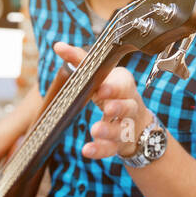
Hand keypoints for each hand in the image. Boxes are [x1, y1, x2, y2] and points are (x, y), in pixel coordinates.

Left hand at [54, 43, 150, 159]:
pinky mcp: (120, 144)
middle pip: (128, 106)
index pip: (124, 84)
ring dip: (109, 130)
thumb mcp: (102, 75)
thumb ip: (80, 60)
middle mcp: (129, 106)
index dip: (114, 87)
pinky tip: (88, 150)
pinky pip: (112, 149)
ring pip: (121, 129)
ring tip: (95, 130)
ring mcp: (126, 126)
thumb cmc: (114, 93)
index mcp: (124, 86)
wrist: (137, 123)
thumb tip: (58, 46)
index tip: (102, 89)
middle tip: (107, 108)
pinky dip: (101, 150)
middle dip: (118, 107)